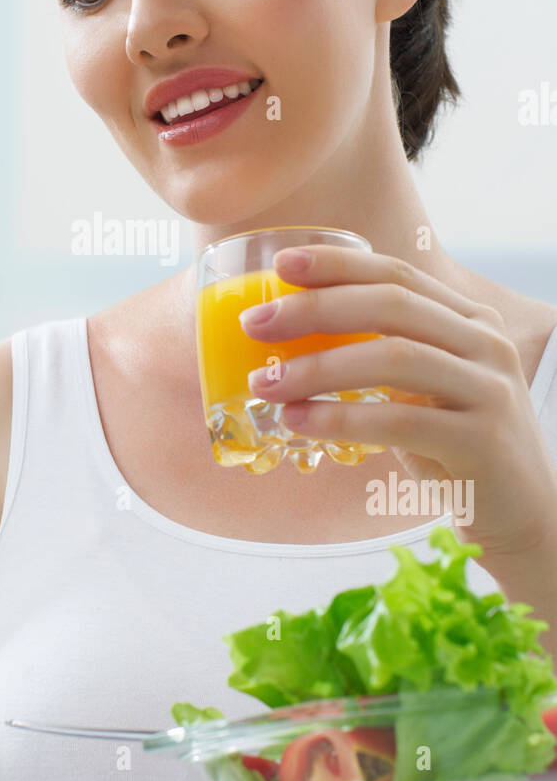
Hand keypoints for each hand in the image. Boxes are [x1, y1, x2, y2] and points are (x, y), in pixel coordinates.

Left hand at [238, 244, 556, 560]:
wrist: (524, 515)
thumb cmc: (455, 446)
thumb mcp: (425, 388)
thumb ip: (383, 353)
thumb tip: (293, 334)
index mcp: (470, 320)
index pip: (398, 273)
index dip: (338, 264)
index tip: (281, 265)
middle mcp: (486, 344)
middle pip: (391, 306)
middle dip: (315, 310)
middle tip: (256, 325)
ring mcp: (489, 390)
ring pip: (392, 359)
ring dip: (318, 368)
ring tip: (265, 384)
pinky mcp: (482, 441)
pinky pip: (398, 420)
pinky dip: (340, 418)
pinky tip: (297, 423)